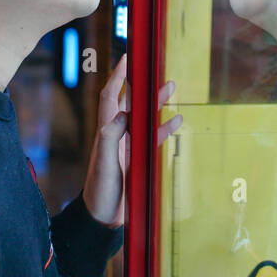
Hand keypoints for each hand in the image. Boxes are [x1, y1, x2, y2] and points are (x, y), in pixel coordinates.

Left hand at [82, 54, 182, 226]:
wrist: (103, 217)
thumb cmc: (100, 190)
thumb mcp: (103, 162)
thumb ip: (111, 136)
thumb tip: (124, 112)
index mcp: (106, 130)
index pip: (111, 96)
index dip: (118, 76)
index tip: (128, 59)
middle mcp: (117, 133)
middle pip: (131, 102)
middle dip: (142, 85)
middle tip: (154, 69)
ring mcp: (128, 145)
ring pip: (145, 117)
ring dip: (156, 103)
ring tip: (171, 88)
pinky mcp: (138, 158)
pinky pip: (153, 138)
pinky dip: (164, 129)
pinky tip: (176, 120)